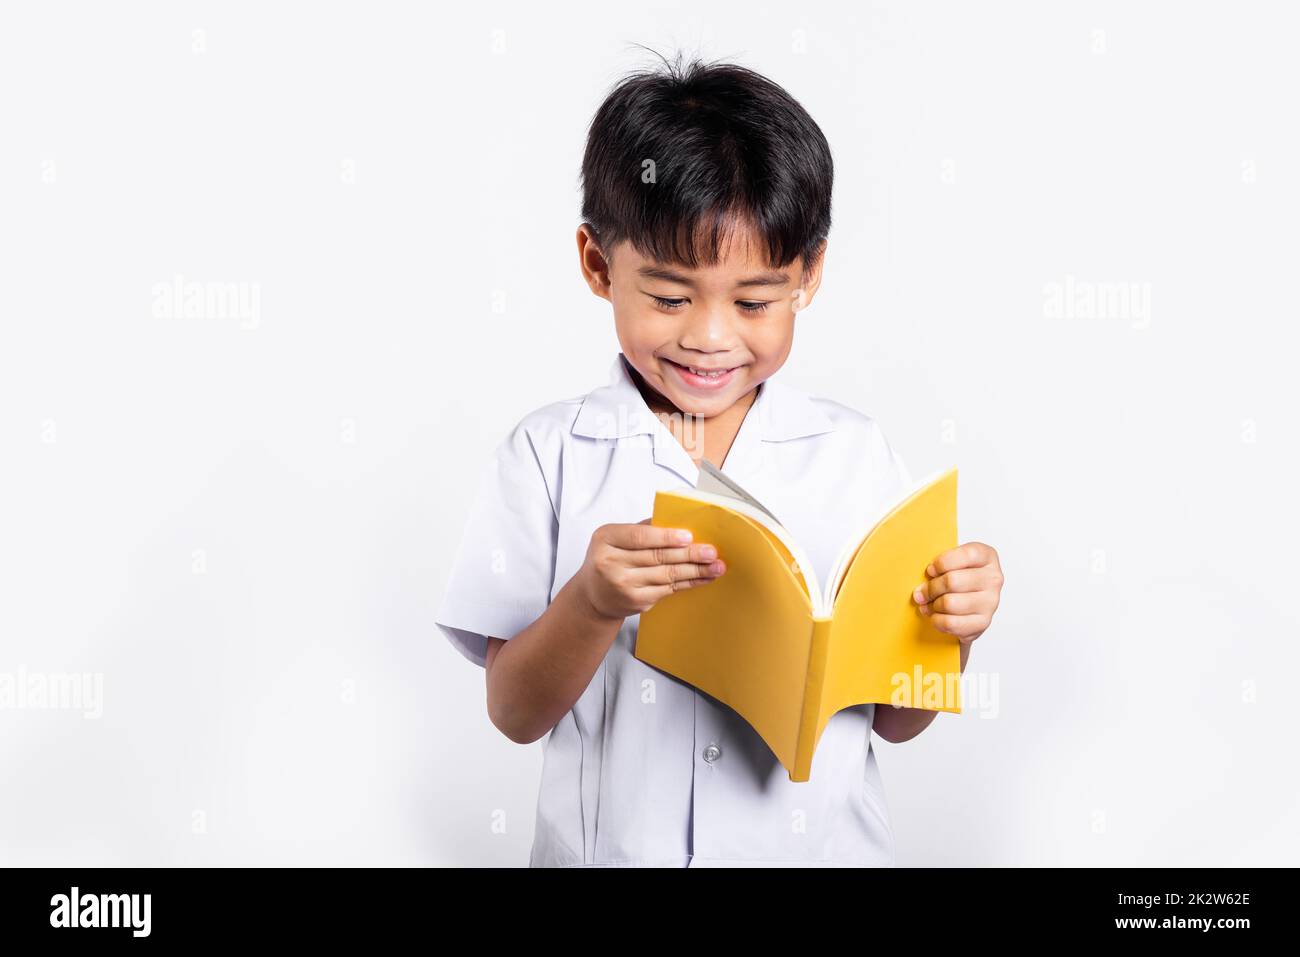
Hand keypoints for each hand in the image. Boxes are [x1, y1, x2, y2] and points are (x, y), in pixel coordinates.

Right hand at [578, 519, 725, 620]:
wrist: (594, 595)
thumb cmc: (608, 559)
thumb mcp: (614, 538)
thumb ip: (641, 529)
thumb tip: (678, 522)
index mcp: (605, 540)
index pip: (639, 537)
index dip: (665, 537)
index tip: (688, 536)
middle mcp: (610, 564)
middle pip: (656, 557)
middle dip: (688, 554)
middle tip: (710, 552)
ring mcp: (623, 586)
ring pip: (666, 575)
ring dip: (695, 571)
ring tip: (715, 566)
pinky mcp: (635, 602)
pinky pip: (667, 590)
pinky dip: (687, 583)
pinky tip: (702, 578)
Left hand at [911, 542, 1002, 642]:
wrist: (970, 606)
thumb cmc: (959, 579)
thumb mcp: (953, 562)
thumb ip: (941, 564)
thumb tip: (921, 585)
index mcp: (987, 557)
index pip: (966, 555)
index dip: (942, 563)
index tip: (930, 570)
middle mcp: (993, 578)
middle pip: (952, 581)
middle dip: (931, 588)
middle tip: (922, 592)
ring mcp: (991, 601)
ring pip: (950, 603)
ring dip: (933, 606)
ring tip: (930, 605)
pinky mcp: (983, 622)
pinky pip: (951, 623)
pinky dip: (937, 621)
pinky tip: (936, 616)